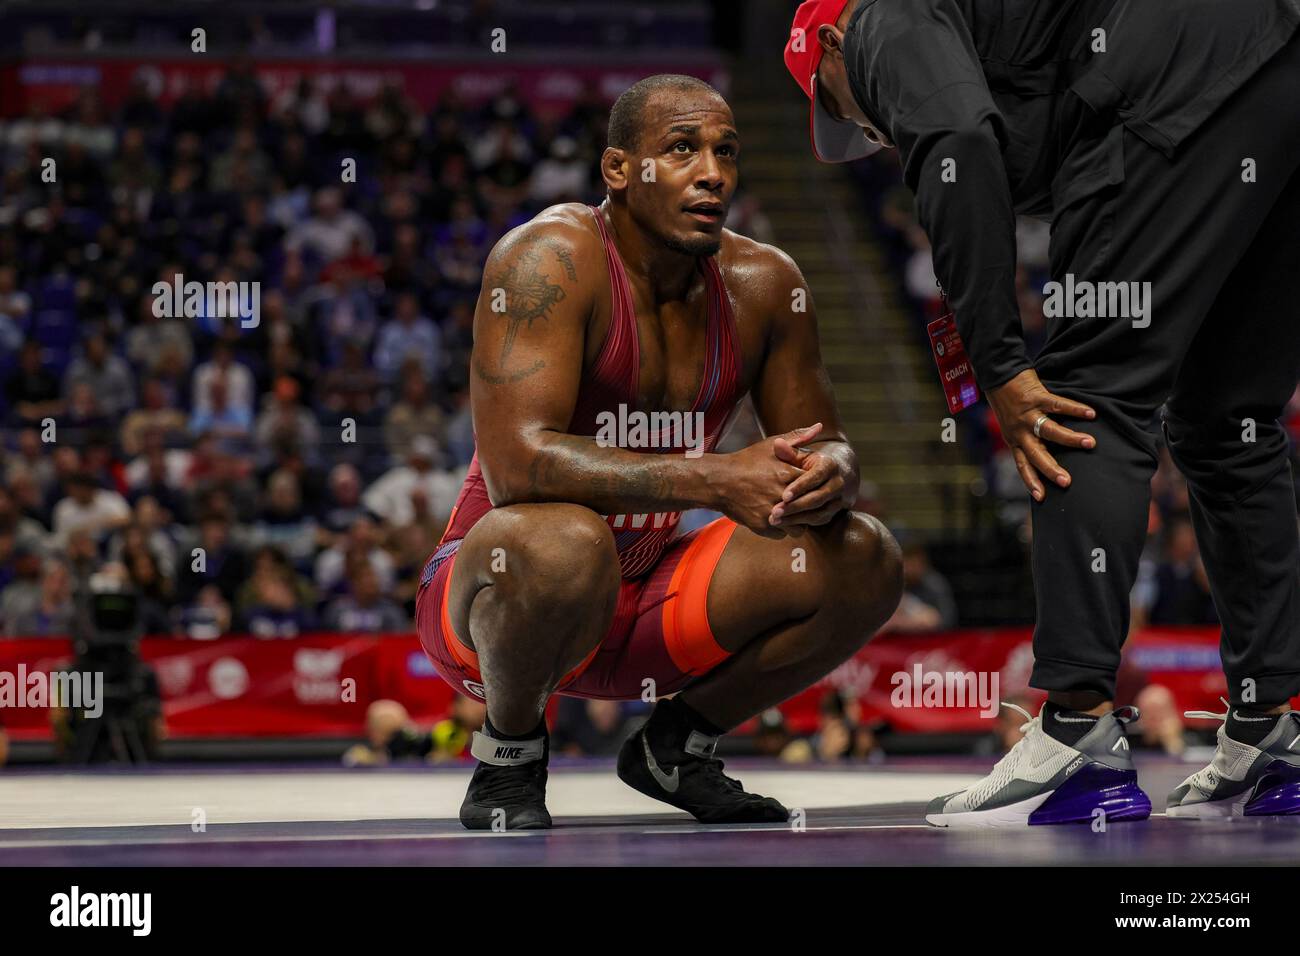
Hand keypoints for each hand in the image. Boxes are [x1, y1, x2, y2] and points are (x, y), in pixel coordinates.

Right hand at [717, 423, 823, 535]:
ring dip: (798, 520)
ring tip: (792, 512)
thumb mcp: (771, 445)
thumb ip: (797, 437)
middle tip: (805, 501)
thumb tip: (819, 426)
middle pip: (810, 507)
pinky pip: (783, 534)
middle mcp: (781, 495)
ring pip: (800, 525)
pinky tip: (778, 518)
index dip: (814, 487)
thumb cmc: (745, 462)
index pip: (815, 485)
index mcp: (786, 474)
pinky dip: (782, 528)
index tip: (810, 486)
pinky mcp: (762, 526)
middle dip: (809, 505)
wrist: (718, 481)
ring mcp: (772, 513)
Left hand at [769, 435, 855, 527]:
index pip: (815, 477)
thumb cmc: (810, 463)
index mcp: (830, 465)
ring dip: (796, 518)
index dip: (800, 487)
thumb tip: (777, 443)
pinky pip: (818, 520)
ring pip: (818, 512)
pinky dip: (801, 523)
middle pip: (817, 498)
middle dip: (795, 506)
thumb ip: (789, 451)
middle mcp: (838, 483)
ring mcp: (838, 500)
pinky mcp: (834, 512)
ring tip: (775, 520)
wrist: (834, 474)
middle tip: (774, 512)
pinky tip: (784, 524)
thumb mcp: (801, 455)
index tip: (784, 495)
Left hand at [986, 368, 1095, 501]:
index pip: (1021, 465)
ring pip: (1049, 431)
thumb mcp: (1012, 427)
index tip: (1041, 497)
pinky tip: (1091, 413)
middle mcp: (1019, 431)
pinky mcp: (1035, 396)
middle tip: (1067, 481)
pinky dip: (1075, 409)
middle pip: (1035, 454)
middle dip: (1051, 469)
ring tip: (1090, 443)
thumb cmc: (1010, 404)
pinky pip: (1058, 404)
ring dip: (1070, 438)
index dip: (1030, 481)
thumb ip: (1027, 440)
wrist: (999, 377)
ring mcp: (1027, 414)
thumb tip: (1048, 456)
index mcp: (1014, 440)